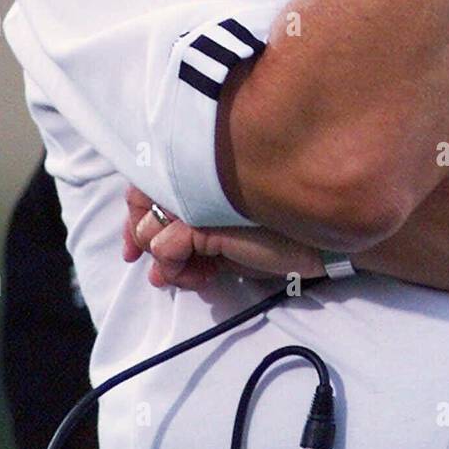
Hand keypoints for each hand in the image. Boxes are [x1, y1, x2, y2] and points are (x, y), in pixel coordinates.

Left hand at [123, 185, 325, 289]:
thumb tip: (151, 270)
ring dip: (168, 264)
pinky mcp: (202, 219)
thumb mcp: (223, 240)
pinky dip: (177, 270)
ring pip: (148, 233)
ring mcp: (196, 193)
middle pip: (138, 207)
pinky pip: (164, 249)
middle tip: (166, 274)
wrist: (315, 242)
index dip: (133, 220)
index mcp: (201, 173)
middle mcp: (195, 175)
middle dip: (145, 245)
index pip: (145, 187)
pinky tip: (206, 275)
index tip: (133, 253)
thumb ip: (187, 242)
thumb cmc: (273, 239)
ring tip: (198, 274)